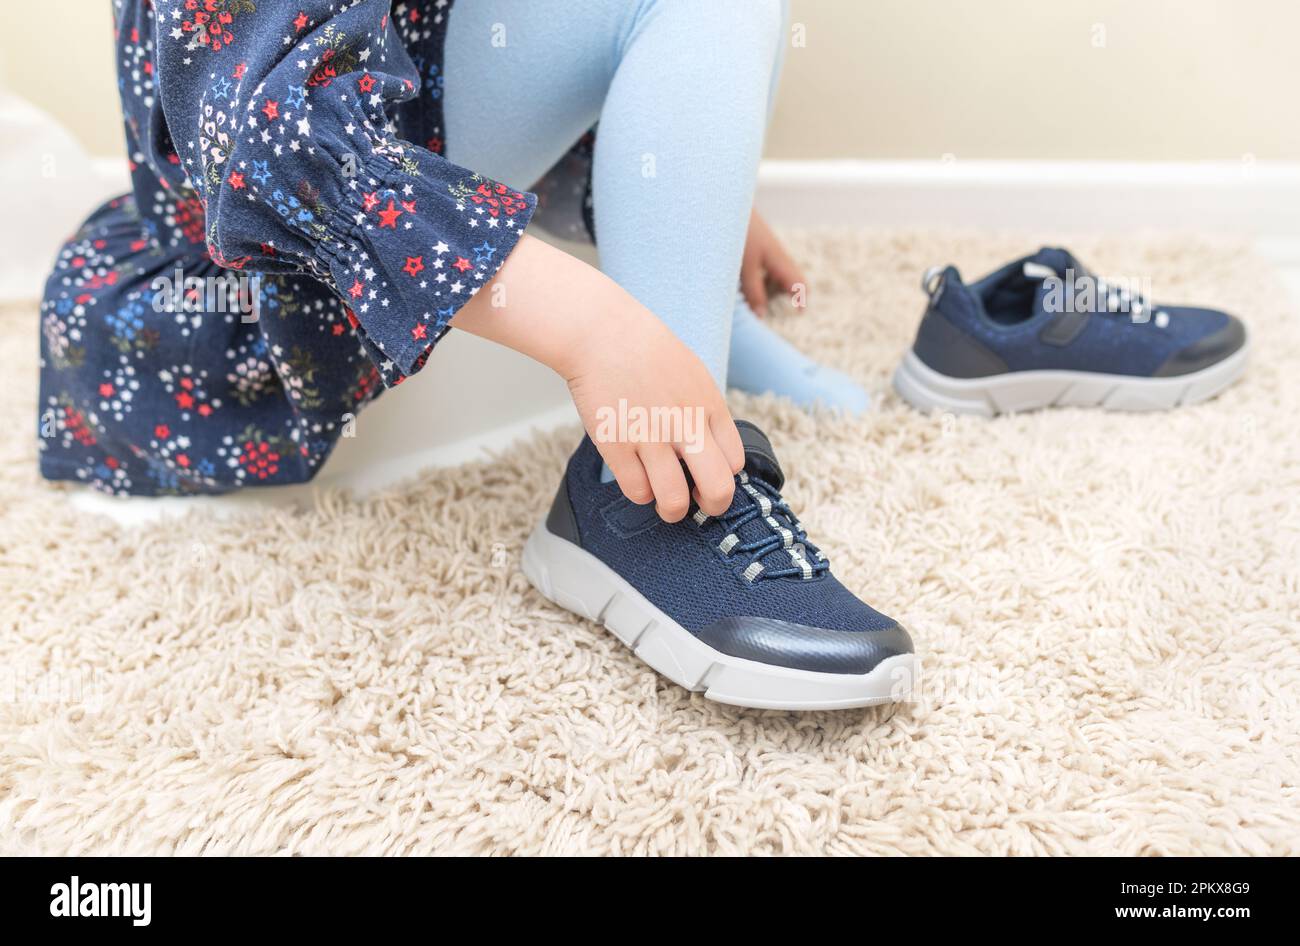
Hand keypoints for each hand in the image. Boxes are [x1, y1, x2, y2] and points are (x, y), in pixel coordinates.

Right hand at [451, 235, 743, 521]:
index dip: (725, 478)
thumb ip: (705, 412)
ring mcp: (650, 437)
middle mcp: (685, 425)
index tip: (710, 479)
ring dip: (672, 509)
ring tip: (665, 501)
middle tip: (699, 504)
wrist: (601, 331)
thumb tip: (711, 451)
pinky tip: (637, 477)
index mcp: (709, 406)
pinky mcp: (616, 445)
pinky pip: (637, 491)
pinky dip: (640, 493)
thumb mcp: (693, 373)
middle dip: (712, 507)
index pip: (735, 463)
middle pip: (718, 490)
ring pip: (674, 502)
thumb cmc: (644, 349)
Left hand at [740, 209, 807, 315]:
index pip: (799, 283)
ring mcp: (768, 248)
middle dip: (782, 294)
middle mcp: (778, 254)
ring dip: (769, 286)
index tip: (798, 313)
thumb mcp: (744, 268)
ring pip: (777, 273)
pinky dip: (759, 276)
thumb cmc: (738, 234)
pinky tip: (742, 278)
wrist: (728, 204)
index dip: (802, 300)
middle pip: (790, 279)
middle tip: (763, 304)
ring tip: (749, 292)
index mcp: (779, 261)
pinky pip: (765, 265)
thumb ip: (753, 291)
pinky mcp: (757, 244)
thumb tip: (761, 315)